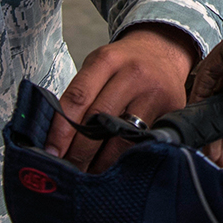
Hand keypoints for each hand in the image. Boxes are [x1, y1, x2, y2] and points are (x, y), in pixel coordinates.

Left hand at [46, 24, 197, 172]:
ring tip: (86, 172)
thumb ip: (81, 94)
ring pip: (122, 136)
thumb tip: (57, 138)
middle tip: (66, 169)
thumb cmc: (123, 64)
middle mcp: (133, 74)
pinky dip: (124, 158)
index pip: (79, 97)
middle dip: (79, 150)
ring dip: (100, 160)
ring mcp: (155, 92)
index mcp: (108, 60)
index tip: (50, 152)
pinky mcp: (172, 110)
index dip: (61, 129)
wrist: (163, 50)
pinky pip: (142, 141)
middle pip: (99, 120)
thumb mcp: (99, 65)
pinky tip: (112, 166)